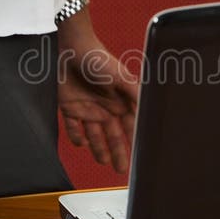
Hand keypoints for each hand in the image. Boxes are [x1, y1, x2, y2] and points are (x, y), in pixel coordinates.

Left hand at [58, 17, 138, 172]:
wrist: (73, 47)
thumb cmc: (100, 59)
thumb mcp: (121, 77)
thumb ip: (135, 94)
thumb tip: (149, 111)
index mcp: (121, 102)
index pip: (130, 128)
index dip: (135, 142)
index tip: (139, 158)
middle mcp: (106, 108)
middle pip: (114, 136)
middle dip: (119, 153)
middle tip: (122, 170)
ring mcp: (88, 109)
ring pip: (95, 135)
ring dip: (99, 148)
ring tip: (103, 162)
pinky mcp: (70, 107)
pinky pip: (73, 127)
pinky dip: (76, 137)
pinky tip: (81, 144)